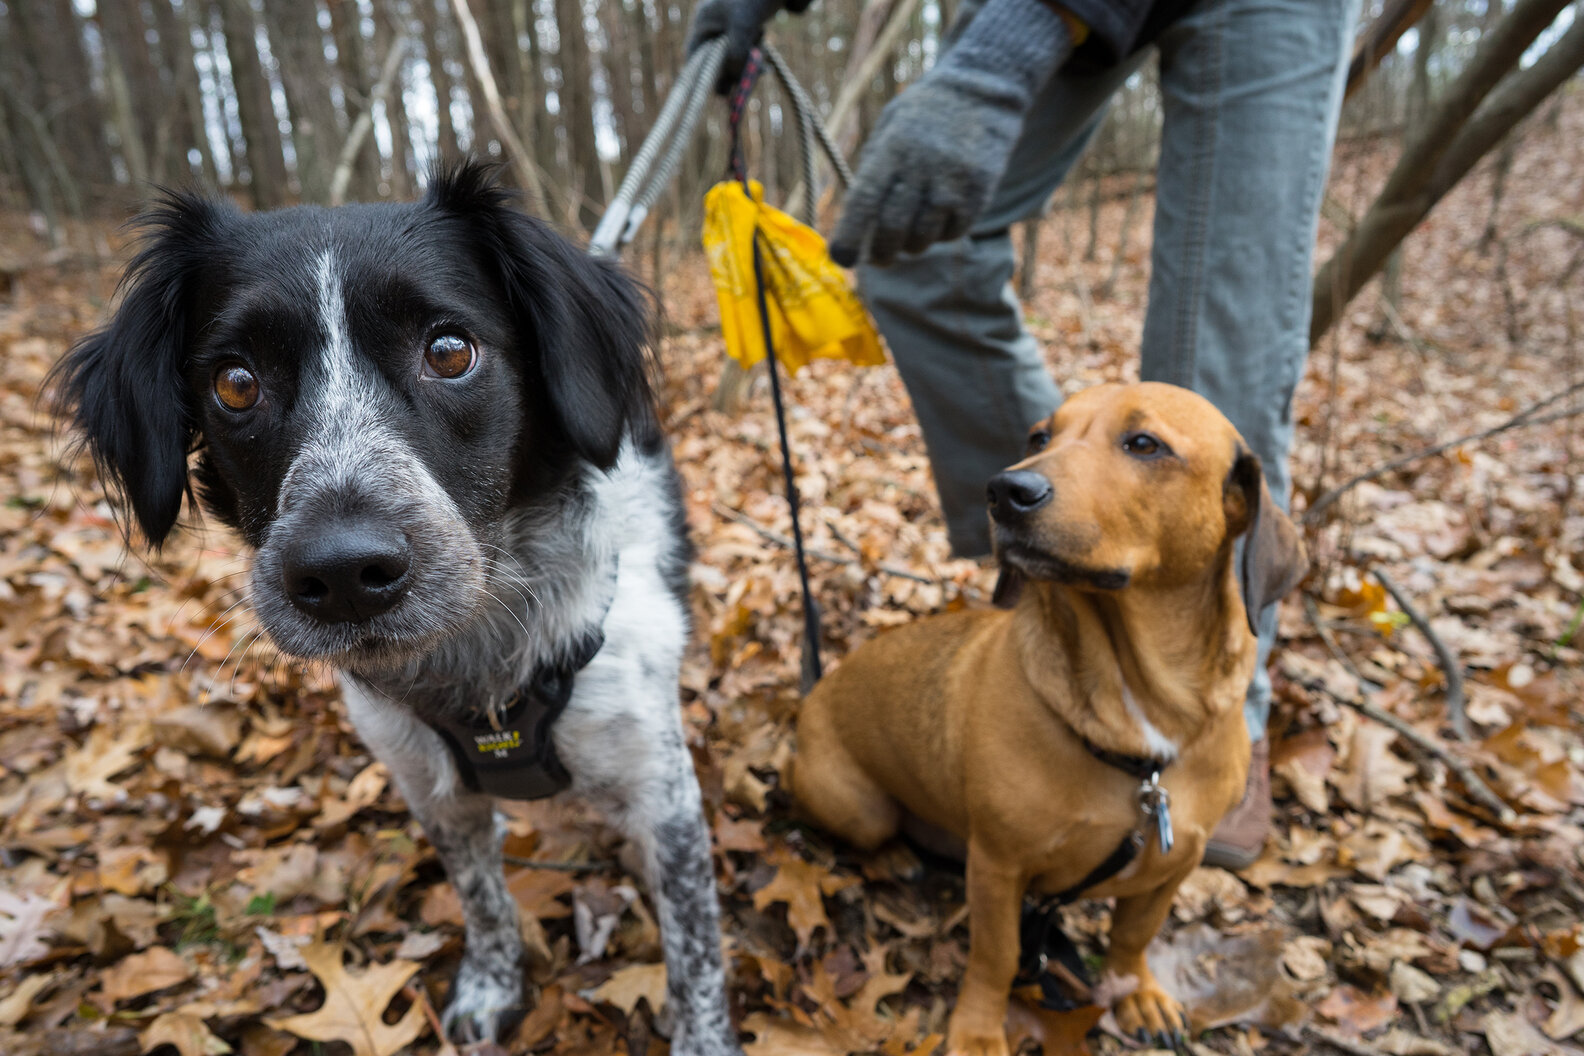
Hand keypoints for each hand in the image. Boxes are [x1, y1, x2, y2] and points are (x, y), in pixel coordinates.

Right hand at [685, 0, 811, 93]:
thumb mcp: (744, 26)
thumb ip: (737, 55)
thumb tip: (735, 83)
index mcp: (704, 22)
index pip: (696, 59)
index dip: (706, 79)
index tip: (723, 93)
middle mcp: (715, 25)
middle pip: (718, 62)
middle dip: (734, 71)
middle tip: (750, 79)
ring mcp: (731, 26)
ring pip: (735, 58)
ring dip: (748, 61)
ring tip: (760, 46)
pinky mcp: (747, 26)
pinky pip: (747, 50)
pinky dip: (755, 53)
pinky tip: (763, 44)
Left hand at [829, 0, 1075, 266]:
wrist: (983, 93)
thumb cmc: (926, 115)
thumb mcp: (892, 127)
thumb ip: (875, 168)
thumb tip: (856, 220)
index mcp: (892, 150)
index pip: (864, 202)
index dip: (849, 235)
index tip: (841, 258)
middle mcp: (922, 168)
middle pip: (893, 230)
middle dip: (880, 253)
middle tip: (877, 258)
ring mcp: (953, 183)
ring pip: (923, 239)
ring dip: (911, 246)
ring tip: (909, 235)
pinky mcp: (978, 194)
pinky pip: (953, 233)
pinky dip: (941, 235)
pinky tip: (938, 220)